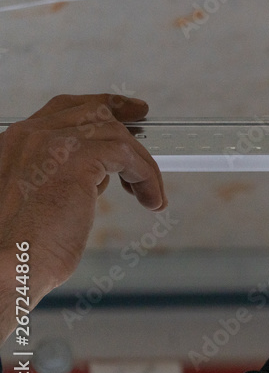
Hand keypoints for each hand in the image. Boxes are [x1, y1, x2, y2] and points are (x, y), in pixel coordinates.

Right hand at [0, 94, 166, 295]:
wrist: (6, 267)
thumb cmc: (20, 248)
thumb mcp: (38, 199)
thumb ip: (61, 176)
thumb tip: (97, 175)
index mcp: (17, 143)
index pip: (64, 109)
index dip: (101, 106)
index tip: (126, 112)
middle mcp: (30, 135)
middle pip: (94, 113)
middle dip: (127, 121)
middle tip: (148, 136)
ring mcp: (51, 143)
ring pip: (116, 135)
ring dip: (141, 165)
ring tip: (149, 194)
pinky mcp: (76, 159)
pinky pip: (127, 155)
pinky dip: (146, 176)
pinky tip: (150, 200)